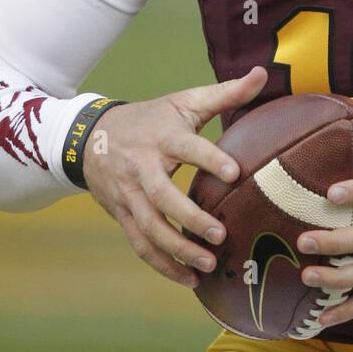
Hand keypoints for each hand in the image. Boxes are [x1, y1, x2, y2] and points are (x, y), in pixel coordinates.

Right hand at [83, 67, 266, 287]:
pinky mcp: (122, 215)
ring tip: (209, 265)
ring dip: (177, 250)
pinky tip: (189, 279)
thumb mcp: (183, 102)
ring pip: (149, 228)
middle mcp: (142, 168)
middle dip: (190, 218)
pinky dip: (163, 265)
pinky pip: (140, 245)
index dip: (209, 159)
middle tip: (221, 234)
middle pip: (162, 197)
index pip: (187, 148)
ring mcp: (129, 196)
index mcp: (162, 137)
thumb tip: (261, 72)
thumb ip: (225, 92)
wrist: (91, 137)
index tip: (236, 173)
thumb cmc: (151, 119)